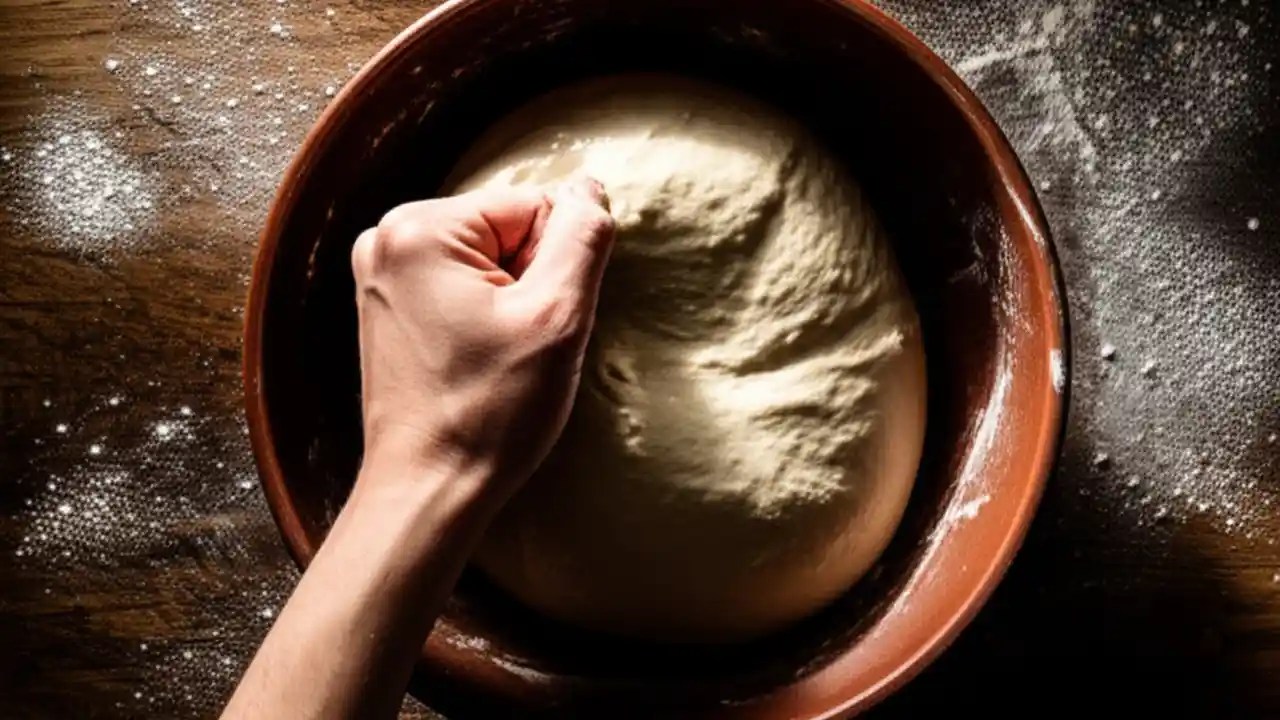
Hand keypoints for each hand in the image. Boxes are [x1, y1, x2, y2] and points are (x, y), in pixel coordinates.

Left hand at [351, 177, 615, 499]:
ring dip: (511, 306)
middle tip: (519, 347)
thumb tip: (588, 189)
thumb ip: (581, 239)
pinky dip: (484, 320)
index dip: (556, 266)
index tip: (536, 325)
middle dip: (530, 284)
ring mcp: (380, 276)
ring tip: (498, 359)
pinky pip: (460, 289)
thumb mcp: (557, 318)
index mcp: (419, 229)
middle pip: (506, 231)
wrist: (428, 491)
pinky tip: (480, 363)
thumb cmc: (489, 413)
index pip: (533, 207)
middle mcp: (387, 240)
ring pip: (487, 263)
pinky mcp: (386, 309)